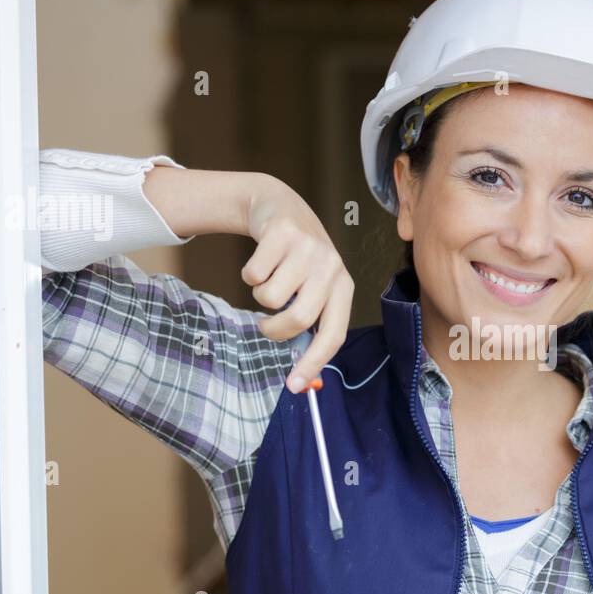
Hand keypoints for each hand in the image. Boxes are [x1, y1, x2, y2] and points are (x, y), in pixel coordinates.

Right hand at [240, 176, 354, 392]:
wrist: (281, 208)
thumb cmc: (298, 261)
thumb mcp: (313, 288)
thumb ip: (310, 324)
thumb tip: (304, 379)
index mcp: (343, 288)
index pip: (334, 334)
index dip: (314, 362)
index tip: (294, 385)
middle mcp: (332, 267)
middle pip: (298, 319)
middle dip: (273, 329)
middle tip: (265, 324)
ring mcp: (308, 249)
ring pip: (269, 297)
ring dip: (259, 295)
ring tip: (269, 278)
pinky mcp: (283, 234)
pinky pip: (253, 274)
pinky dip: (249, 274)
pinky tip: (262, 259)